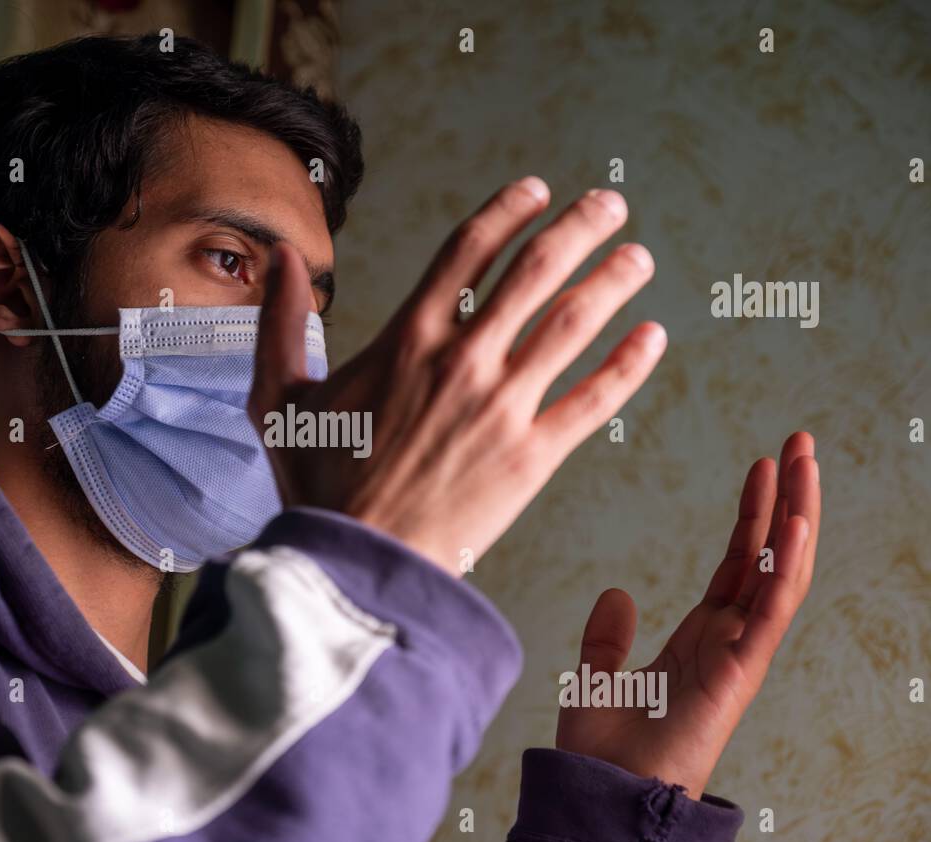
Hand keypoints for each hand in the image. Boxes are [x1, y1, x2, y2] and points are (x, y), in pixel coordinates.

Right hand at [250, 179, 665, 574]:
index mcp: (407, 339)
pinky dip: (628, 365)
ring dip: (612, 282)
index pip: (469, 251)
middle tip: (610, 205)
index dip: (508, 211)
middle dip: (579, 228)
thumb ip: (281, 323)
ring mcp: (501, 408)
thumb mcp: (279, 398)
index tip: (537, 191)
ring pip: (572, 325)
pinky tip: (652, 338)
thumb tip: (279, 261)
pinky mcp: (531, 458)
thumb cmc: (318, 485)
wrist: (356, 561)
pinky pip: (592, 400)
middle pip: (535, 272)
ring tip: (638, 258)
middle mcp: (462, 361)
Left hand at [556, 432, 821, 797]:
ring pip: (782, 572)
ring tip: (805, 458)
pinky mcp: (739, 672)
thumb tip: (617, 592)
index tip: (762, 465)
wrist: (603, 793)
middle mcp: (731, 640)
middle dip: (788, 498)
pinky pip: (771, 612)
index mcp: (704, 637)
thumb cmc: (605, 751)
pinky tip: (794, 522)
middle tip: (800, 442)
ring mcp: (740, 654)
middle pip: (770, 556)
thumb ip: (608, 638)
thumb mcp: (597, 677)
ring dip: (797, 514)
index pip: (739, 561)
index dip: (754, 513)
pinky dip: (784, 566)